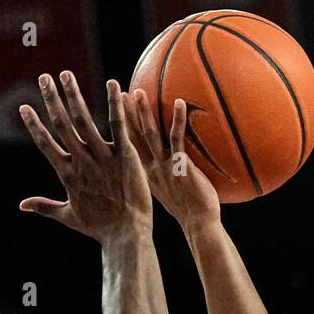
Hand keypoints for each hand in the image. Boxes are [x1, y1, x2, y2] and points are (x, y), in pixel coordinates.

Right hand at [18, 73, 151, 242]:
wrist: (127, 235)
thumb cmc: (100, 228)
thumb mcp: (68, 216)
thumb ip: (44, 207)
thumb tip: (21, 206)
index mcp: (67, 174)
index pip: (45, 144)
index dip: (34, 125)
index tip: (24, 107)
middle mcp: (82, 162)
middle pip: (62, 125)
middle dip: (51, 100)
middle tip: (44, 77)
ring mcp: (103, 157)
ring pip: (84, 120)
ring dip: (73, 96)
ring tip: (66, 75)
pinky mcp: (124, 155)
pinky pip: (117, 125)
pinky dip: (114, 104)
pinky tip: (112, 84)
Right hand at [126, 92, 220, 235]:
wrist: (198, 222)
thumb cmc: (187, 207)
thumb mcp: (168, 188)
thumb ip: (164, 173)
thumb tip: (167, 160)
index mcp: (144, 174)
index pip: (127, 146)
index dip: (121, 126)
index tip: (116, 108)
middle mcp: (150, 168)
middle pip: (132, 136)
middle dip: (125, 114)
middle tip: (119, 92)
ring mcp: (164, 167)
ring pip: (150, 134)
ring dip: (143, 112)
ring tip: (138, 92)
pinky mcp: (179, 166)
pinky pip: (177, 138)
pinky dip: (178, 119)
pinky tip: (179, 102)